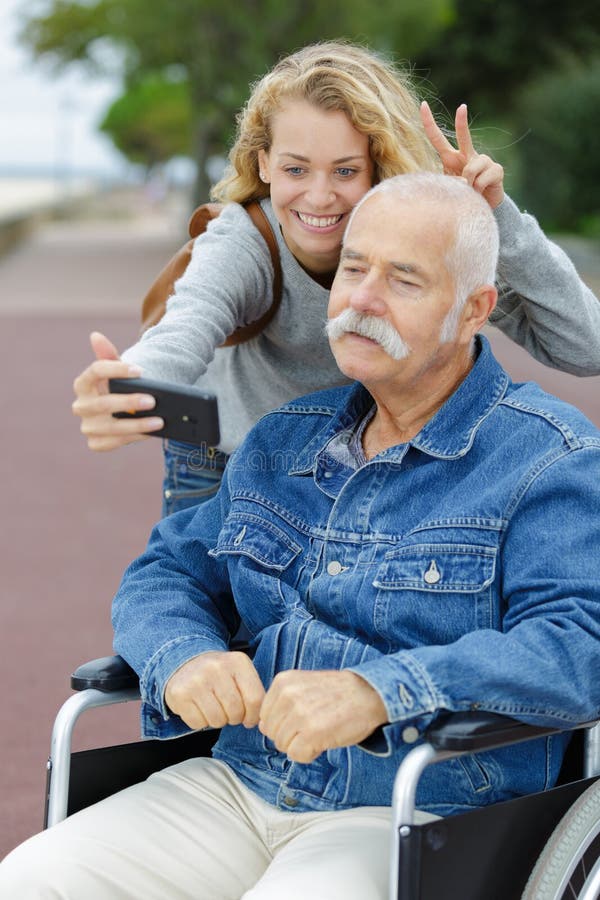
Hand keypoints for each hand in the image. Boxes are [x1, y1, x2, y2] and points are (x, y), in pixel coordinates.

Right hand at [72, 331, 162, 450]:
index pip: (96, 371)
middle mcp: (80, 406)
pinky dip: (134, 437)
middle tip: (152, 401)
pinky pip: (114, 442)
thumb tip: (95, 335)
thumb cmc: (118, 387)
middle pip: (103, 403)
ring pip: (110, 427)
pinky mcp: (95, 443)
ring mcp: (87, 426)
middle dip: (129, 403)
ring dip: (136, 424)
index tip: (140, 371)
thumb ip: (108, 354)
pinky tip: (150, 433)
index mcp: (83, 383)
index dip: (117, 370)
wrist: (122, 411)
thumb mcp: (117, 370)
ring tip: (158, 421)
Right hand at [165, 651, 265, 730]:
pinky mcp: (180, 694)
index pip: (255, 698)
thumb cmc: (219, 674)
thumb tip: (259, 721)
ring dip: (217, 720)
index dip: (254, 716)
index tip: (249, 718)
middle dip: (234, 718)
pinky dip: (200, 722)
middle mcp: (217, 668)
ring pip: (217, 720)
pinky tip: (198, 707)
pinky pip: (198, 723)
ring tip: (213, 707)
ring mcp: (197, 680)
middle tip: (228, 711)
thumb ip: (253, 692)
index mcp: (237, 661)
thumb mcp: (240, 673)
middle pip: (236, 712)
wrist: (185, 662)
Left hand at [258, 669, 387, 763]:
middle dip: (289, 735)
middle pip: (271, 733)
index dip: (282, 723)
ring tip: (319, 731)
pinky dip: (309, 754)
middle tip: (312, 726)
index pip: (263, 716)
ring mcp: (299, 715)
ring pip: (283, 745)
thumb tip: (262, 725)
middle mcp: (288, 696)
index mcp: (283, 682)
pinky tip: (322, 741)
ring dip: (300, 744)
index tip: (301, 718)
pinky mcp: (312, 733)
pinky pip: (296, 755)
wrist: (368, 693)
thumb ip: (281, 701)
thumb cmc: (338, 692)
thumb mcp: (303, 685)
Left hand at [420, 101, 504, 208]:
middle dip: (462, 122)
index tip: (423, 105)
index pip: (438, 138)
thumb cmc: (462, 195)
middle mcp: (467, 154)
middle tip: (462, 107)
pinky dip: (478, 190)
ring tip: (471, 192)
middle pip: (464, 136)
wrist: (482, 207)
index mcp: (451, 158)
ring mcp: (484, 160)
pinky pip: (481, 180)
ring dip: (468, 185)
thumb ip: (449, 182)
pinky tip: (481, 193)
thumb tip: (463, 181)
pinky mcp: (496, 169)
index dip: (429, 123)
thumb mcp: (449, 189)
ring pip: (470, 170)